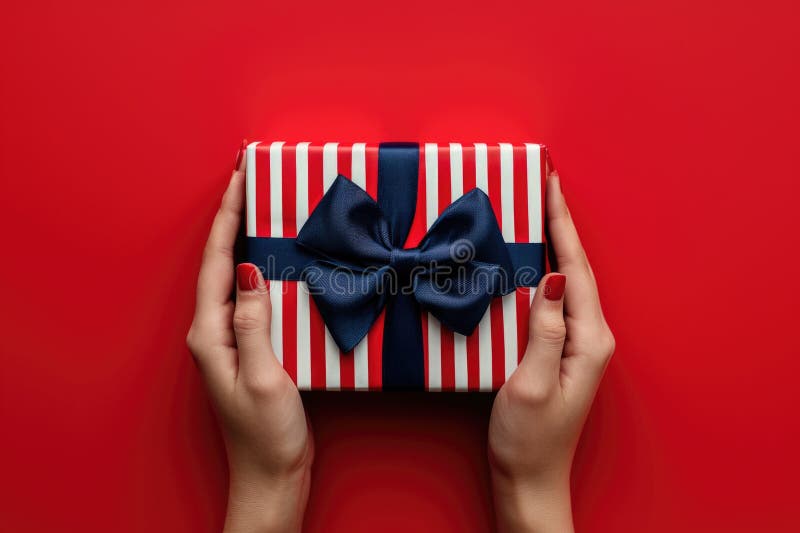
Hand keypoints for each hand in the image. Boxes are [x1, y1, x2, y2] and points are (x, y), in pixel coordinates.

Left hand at [186, 142, 312, 532]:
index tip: (239, 181)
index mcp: (210, 335)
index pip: (215, 263)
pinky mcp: (249, 347)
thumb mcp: (265, 377)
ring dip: (247, 241)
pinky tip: (279, 260)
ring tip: (265, 210)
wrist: (272, 475)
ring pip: (235, 277)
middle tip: (252, 182)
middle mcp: (213, 332)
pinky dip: (263, 270)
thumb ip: (254, 322)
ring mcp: (230, 340)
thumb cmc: (267, 435)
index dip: (226, 218)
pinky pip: (252, 297)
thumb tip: (248, 270)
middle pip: (219, 263)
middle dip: (233, 219)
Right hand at [488, 173, 614, 532]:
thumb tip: (553, 279)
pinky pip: (552, 301)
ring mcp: (576, 344)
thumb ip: (545, 330)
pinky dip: (539, 273)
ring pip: (565, 282)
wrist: (529, 477)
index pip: (575, 269)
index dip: (562, 225)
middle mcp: (589, 337)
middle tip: (542, 187)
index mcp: (588, 340)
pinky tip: (525, 262)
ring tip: (534, 213)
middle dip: (559, 226)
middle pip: (575, 269)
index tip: (551, 186)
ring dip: (550, 245)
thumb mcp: (532, 383)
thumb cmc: (528, 438)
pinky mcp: (558, 351)